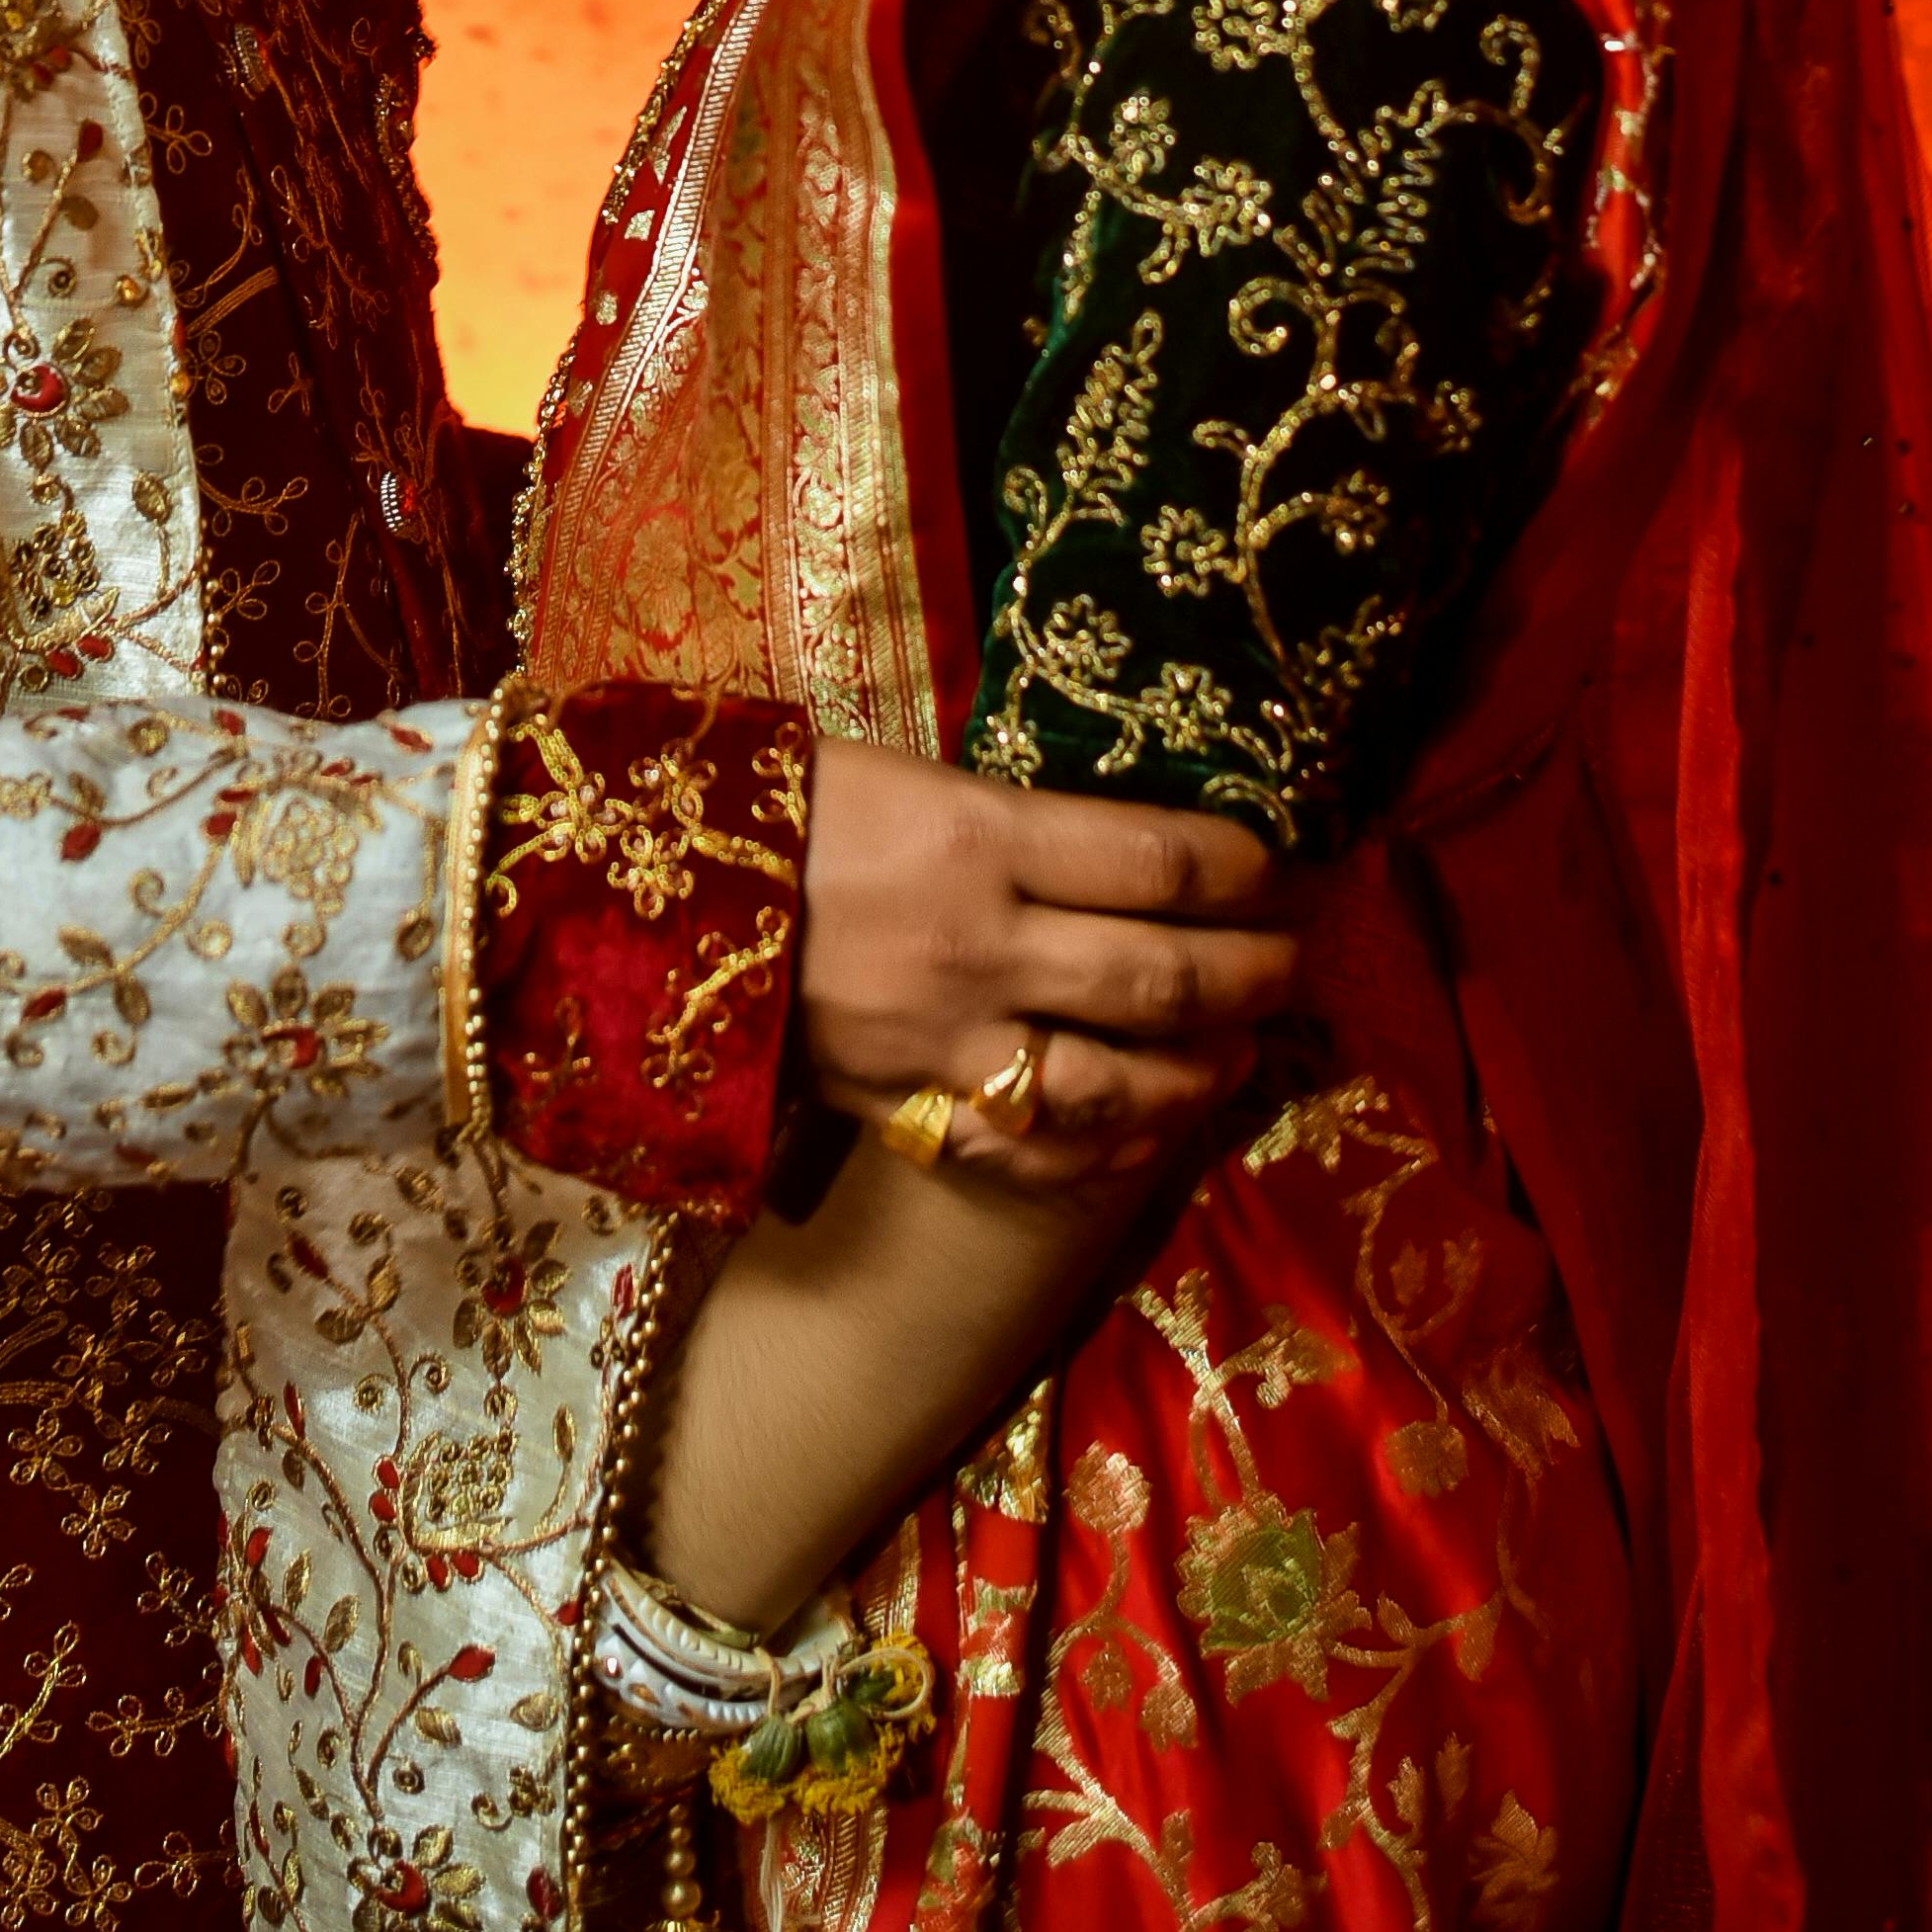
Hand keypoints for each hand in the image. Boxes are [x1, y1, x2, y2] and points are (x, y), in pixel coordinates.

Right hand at [792, 739, 1294, 1197]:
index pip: (1155, 861)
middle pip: (1160, 977)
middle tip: (1293, 965)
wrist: (639, 904)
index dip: (1240, 870)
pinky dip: (1110, 1151)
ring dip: (1200, 1073)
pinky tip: (1151, 1130)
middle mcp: (978, 948)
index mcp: (977, 837)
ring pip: (1116, 1085)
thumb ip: (1013, 818)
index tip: (1276, 869)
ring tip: (1238, 1053)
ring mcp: (944, 1046)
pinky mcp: (905, 1114)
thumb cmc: (775, 809)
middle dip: (1250, 974)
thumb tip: (1126, 844)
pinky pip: (1035, 1157)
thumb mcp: (903, 774)